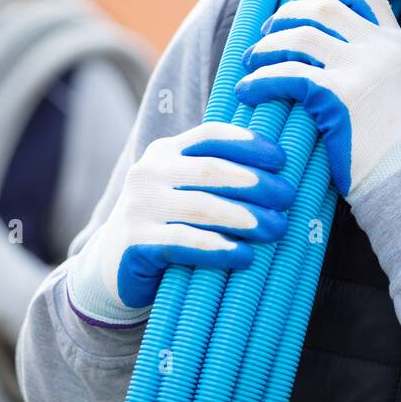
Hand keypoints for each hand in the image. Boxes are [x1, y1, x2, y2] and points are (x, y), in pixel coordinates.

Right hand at [67, 122, 290, 325]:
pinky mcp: (136, 242)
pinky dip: (219, 248)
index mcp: (166, 152)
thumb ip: (217, 178)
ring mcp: (140, 207)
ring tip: (275, 229)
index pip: (211, 135)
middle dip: (255, 183)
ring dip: (245, 217)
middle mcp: (149, 173)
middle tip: (287, 198)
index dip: (248, 143)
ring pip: (202, 207)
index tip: (282, 159)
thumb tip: (280, 175)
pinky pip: (185, 242)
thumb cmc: (168, 224)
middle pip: (211, 170)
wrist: (114, 266)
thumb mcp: (186, 191)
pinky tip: (245, 256)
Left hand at [234, 0, 400, 203]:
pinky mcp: (340, 96)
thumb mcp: (393, 88)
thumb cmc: (391, 144)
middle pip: (324, 8)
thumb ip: (369, 60)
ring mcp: (362, 69)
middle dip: (287, 15)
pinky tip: (248, 92)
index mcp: (397, 43)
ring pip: (300, 37)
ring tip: (252, 63)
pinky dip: (260, 80)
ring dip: (267, 47)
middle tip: (266, 33)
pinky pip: (288, 75)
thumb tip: (319, 41)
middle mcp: (381, 48)